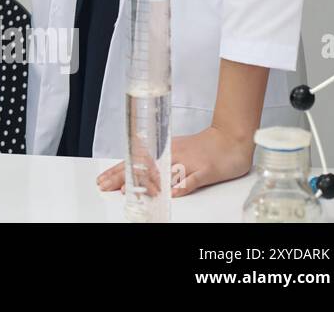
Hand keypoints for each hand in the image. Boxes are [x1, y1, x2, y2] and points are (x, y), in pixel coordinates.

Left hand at [96, 126, 255, 196]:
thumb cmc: (203, 147)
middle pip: (143, 168)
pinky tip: (171, 193)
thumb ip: (160, 162)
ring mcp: (189, 163)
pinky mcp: (206, 170)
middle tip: (107, 186)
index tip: (103, 180)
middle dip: (122, 178)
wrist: (230, 138)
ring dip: (147, 183)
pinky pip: (192, 179)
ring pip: (165, 174)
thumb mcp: (177, 150)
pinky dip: (182, 186)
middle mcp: (173, 156)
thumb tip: (139, 172)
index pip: (136, 161)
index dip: (118, 171)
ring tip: (132, 191)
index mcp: (165, 151)